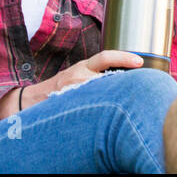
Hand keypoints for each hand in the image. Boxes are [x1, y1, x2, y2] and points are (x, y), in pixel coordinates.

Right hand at [0, 50, 142, 117]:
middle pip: (108, 79)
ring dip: (116, 99)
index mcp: (82, 67)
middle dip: (125, 84)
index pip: (105, 57)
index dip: (124, 57)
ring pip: (103, 95)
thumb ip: (97, 72)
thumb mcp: (78, 73)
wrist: (33, 100)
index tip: (139, 61)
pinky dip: (104, 113)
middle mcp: (79, 78)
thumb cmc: (61, 86)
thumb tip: (124, 73)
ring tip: (131, 104)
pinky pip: (94, 110)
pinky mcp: (73, 108)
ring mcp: (75, 93)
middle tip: (143, 87)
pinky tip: (112, 118)